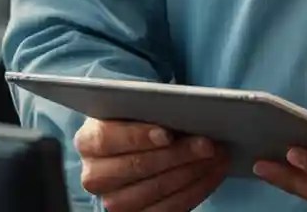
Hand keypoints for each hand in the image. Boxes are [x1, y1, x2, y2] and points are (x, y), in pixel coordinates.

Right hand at [73, 118, 229, 211]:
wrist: (137, 142)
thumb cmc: (140, 119)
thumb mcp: (139, 106)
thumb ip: (152, 106)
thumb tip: (184, 109)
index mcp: (89, 141)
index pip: (107, 139)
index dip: (138, 137)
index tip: (168, 134)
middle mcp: (95, 175)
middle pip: (137, 167)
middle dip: (178, 154)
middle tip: (208, 144)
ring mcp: (113, 200)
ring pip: (155, 190)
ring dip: (192, 173)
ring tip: (217, 156)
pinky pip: (168, 209)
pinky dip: (196, 189)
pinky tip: (213, 173)